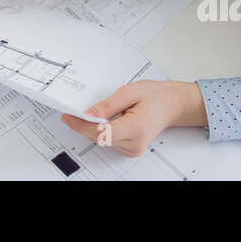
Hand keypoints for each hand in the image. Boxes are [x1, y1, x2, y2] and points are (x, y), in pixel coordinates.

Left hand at [60, 80, 206, 157]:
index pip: (101, 132)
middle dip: (84, 124)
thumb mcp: (129, 92)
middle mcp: (135, 143)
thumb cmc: (155, 96)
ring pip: (102, 140)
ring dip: (93, 127)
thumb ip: (106, 105)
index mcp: (136, 128)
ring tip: (94, 112)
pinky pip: (108, 141)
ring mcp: (134, 149)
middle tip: (71, 112)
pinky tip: (104, 120)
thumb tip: (87, 114)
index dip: (81, 125)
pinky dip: (102, 131)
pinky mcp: (130, 149)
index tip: (68, 116)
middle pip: (99, 137)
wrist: (172, 104)